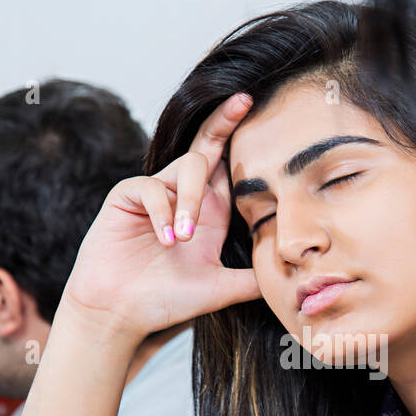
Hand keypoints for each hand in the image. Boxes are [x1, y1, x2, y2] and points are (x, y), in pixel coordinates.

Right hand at [61, 92, 261, 338]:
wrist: (121, 314)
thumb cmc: (164, 300)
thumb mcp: (220, 289)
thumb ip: (253, 280)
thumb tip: (294, 278)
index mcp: (209, 211)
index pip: (229, 166)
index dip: (242, 138)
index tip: (259, 110)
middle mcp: (183, 194)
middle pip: (206, 145)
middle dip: (224, 121)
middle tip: (243, 101)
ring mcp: (154, 192)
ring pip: (185, 168)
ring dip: (190, 202)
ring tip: (184, 240)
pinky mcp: (126, 196)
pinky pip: (150, 187)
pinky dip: (161, 213)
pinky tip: (165, 240)